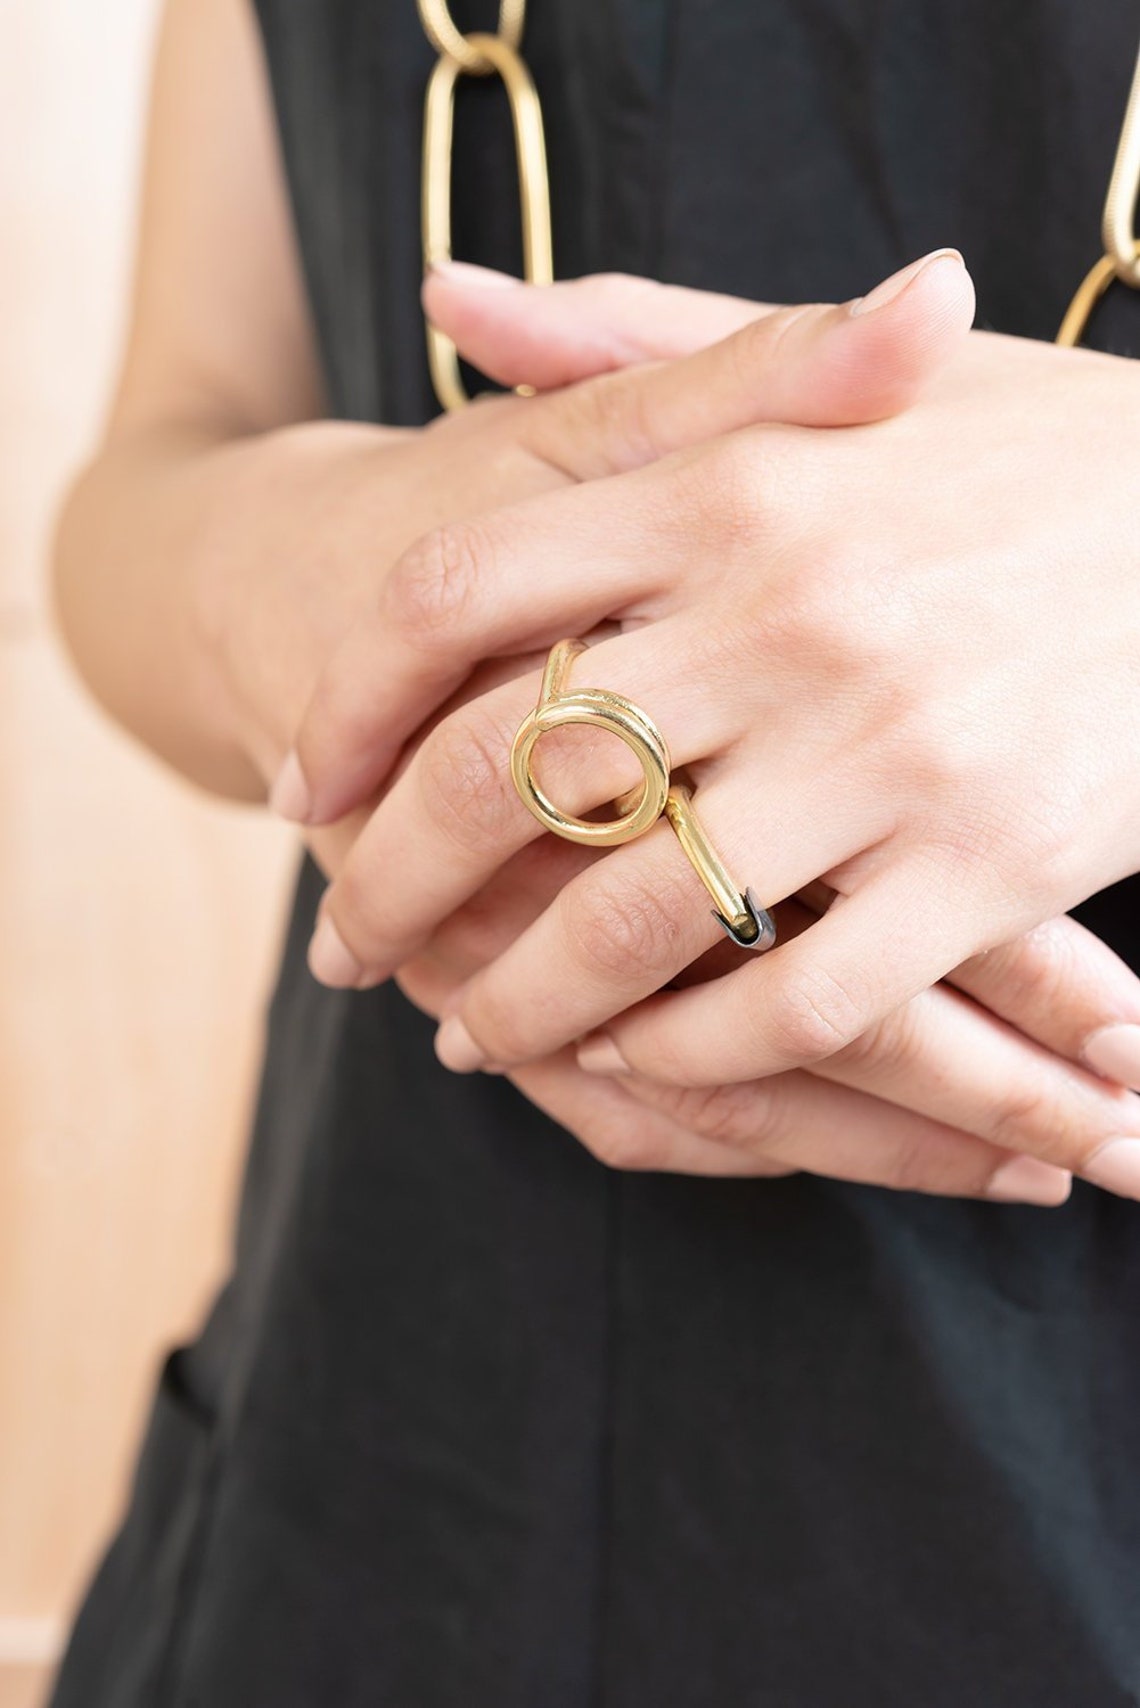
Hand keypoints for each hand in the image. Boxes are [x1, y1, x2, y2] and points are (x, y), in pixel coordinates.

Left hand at [293, 252, 1139, 1197]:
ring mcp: (888, 744)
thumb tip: (450, 301)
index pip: (456, 590)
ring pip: (635, 914)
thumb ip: (630, 345)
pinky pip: (794, 995)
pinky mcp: (988, 861)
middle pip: (507, 771)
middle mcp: (787, 610)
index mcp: (724, 484)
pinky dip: (691, 1054)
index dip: (349, 703)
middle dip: (393, 884)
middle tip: (349, 948)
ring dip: (523, 1001)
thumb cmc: (1010, 455)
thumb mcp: (824, 375)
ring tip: (472, 1037)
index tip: (307, 786)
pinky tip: (638, 1064)